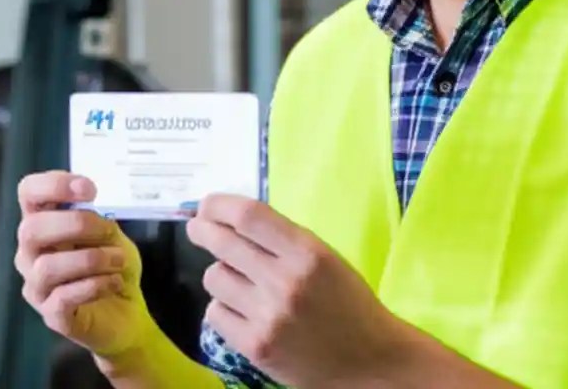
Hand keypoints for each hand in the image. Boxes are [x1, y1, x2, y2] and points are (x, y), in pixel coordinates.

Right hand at [14, 171, 155, 359]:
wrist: (127, 314)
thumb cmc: (112, 267)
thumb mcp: (111, 235)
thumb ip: (97, 219)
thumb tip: (90, 210)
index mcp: (43, 225)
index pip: (28, 193)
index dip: (53, 185)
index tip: (90, 190)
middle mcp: (30, 255)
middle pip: (31, 230)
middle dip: (75, 224)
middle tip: (109, 229)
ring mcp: (37, 288)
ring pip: (46, 267)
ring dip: (90, 259)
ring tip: (118, 260)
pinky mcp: (52, 316)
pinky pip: (62, 298)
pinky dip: (93, 286)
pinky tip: (113, 282)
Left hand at [184, 194, 410, 387]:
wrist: (370, 362)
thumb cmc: (348, 305)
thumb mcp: (326, 260)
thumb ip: (284, 241)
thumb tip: (232, 220)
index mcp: (308, 253)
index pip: (249, 216)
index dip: (219, 205)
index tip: (207, 205)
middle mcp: (285, 282)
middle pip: (223, 243)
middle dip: (203, 230)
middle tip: (198, 228)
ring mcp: (268, 316)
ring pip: (214, 278)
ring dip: (221, 276)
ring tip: (241, 284)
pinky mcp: (256, 347)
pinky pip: (215, 313)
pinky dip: (224, 309)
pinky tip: (244, 312)